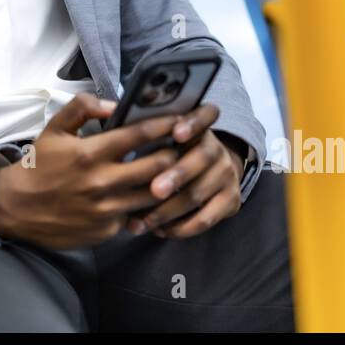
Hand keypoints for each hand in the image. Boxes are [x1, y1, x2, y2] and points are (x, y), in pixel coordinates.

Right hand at [0, 93, 183, 249]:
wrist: (16, 208)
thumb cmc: (39, 166)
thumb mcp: (54, 129)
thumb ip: (82, 108)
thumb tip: (114, 104)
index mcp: (90, 153)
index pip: (139, 135)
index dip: (165, 125)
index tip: (180, 120)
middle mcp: (102, 182)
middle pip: (157, 167)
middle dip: (174, 155)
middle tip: (181, 148)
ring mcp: (106, 210)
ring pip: (153, 195)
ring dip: (165, 182)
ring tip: (172, 172)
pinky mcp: (106, 230)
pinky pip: (135, 216)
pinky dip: (143, 206)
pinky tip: (147, 197)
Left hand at [125, 104, 242, 239]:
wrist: (210, 174)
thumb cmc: (171, 154)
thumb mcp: (164, 138)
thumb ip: (147, 134)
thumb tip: (113, 126)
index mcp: (200, 126)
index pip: (205, 114)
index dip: (193, 123)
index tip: (176, 133)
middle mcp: (217, 148)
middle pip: (202, 158)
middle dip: (176, 175)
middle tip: (154, 190)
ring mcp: (227, 175)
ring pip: (197, 194)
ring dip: (167, 211)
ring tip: (142, 221)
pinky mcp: (231, 201)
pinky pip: (205, 219)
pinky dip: (180, 228)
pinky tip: (159, 230)